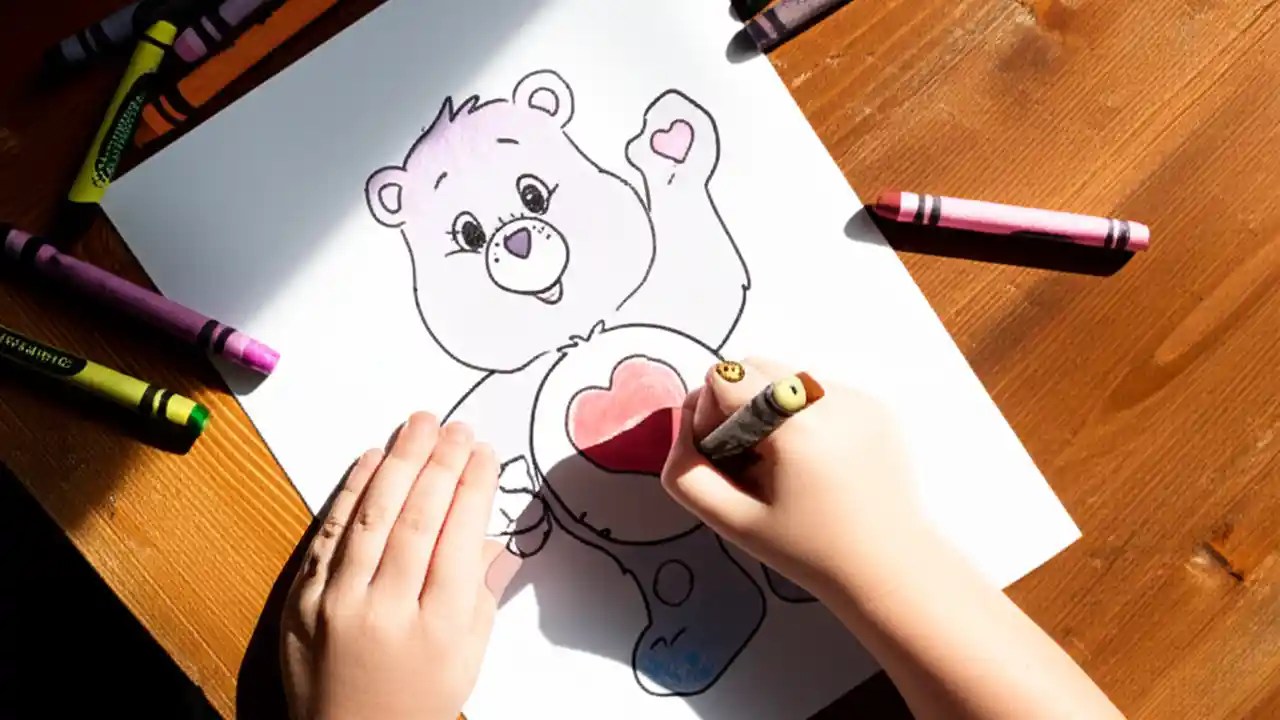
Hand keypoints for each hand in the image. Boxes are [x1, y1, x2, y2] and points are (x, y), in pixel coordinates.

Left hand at [282, 413, 521, 719]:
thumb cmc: (418, 700)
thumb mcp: (467, 655)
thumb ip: (480, 591)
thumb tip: (492, 531)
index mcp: (439, 626)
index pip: (458, 535)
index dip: (472, 485)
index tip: (483, 451)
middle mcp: (387, 610)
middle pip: (417, 517)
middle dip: (439, 462)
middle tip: (454, 426)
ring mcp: (337, 603)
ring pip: (371, 516)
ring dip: (397, 462)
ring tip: (418, 424)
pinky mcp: (301, 601)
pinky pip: (328, 534)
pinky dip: (349, 491)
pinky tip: (371, 459)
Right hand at [661, 358, 943, 604]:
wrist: (889, 568)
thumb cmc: (808, 552)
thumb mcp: (733, 522)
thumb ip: (687, 473)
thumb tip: (683, 422)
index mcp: (797, 427)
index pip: (725, 376)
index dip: (709, 413)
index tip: (725, 456)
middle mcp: (831, 399)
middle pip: (755, 365)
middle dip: (737, 404)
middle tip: (748, 458)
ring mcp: (859, 399)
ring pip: (786, 376)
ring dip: (770, 407)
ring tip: (783, 462)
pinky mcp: (875, 406)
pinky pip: (819, 390)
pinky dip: (804, 414)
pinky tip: (816, 461)